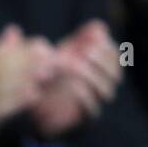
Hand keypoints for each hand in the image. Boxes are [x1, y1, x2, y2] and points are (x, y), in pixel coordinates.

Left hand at [29, 19, 122, 137]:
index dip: (106, 47)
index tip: (90, 39)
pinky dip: (84, 96)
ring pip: (106, 90)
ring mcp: (95, 103)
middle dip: (100, 61)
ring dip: (92, 76)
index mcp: (101, 70)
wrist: (32, 102)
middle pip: (114, 74)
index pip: (115, 57)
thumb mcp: (64, 52)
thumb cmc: (51, 73)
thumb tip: (98, 26)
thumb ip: (80, 39)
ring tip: (75, 66)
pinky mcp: (83, 119)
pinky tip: (73, 85)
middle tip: (84, 52)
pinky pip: (92, 110)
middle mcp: (102, 87)